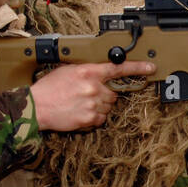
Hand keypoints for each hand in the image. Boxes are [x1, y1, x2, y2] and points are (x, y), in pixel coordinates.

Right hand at [29, 61, 154, 131]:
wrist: (36, 107)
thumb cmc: (48, 89)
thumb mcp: (67, 70)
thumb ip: (86, 70)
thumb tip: (99, 73)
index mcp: (88, 72)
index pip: (118, 68)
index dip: (137, 67)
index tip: (150, 67)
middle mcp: (93, 87)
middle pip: (113, 93)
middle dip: (104, 94)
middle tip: (88, 95)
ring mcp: (93, 104)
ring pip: (108, 106)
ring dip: (99, 106)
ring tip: (81, 104)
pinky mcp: (90, 119)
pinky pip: (102, 119)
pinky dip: (94, 118)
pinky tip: (81, 113)